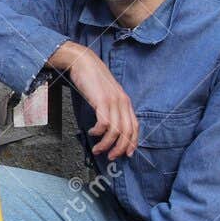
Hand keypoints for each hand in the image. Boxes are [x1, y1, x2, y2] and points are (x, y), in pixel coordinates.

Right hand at [49, 41, 137, 159]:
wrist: (84, 63)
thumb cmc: (93, 80)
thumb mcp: (107, 95)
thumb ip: (112, 109)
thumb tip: (110, 128)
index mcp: (126, 102)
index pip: (135, 127)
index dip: (132, 143)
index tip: (127, 154)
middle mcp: (123, 102)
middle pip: (127, 132)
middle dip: (120, 148)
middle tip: (111, 157)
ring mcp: (113, 101)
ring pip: (116, 131)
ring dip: (106, 144)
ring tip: (97, 149)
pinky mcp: (102, 100)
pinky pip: (104, 123)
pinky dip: (98, 132)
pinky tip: (92, 132)